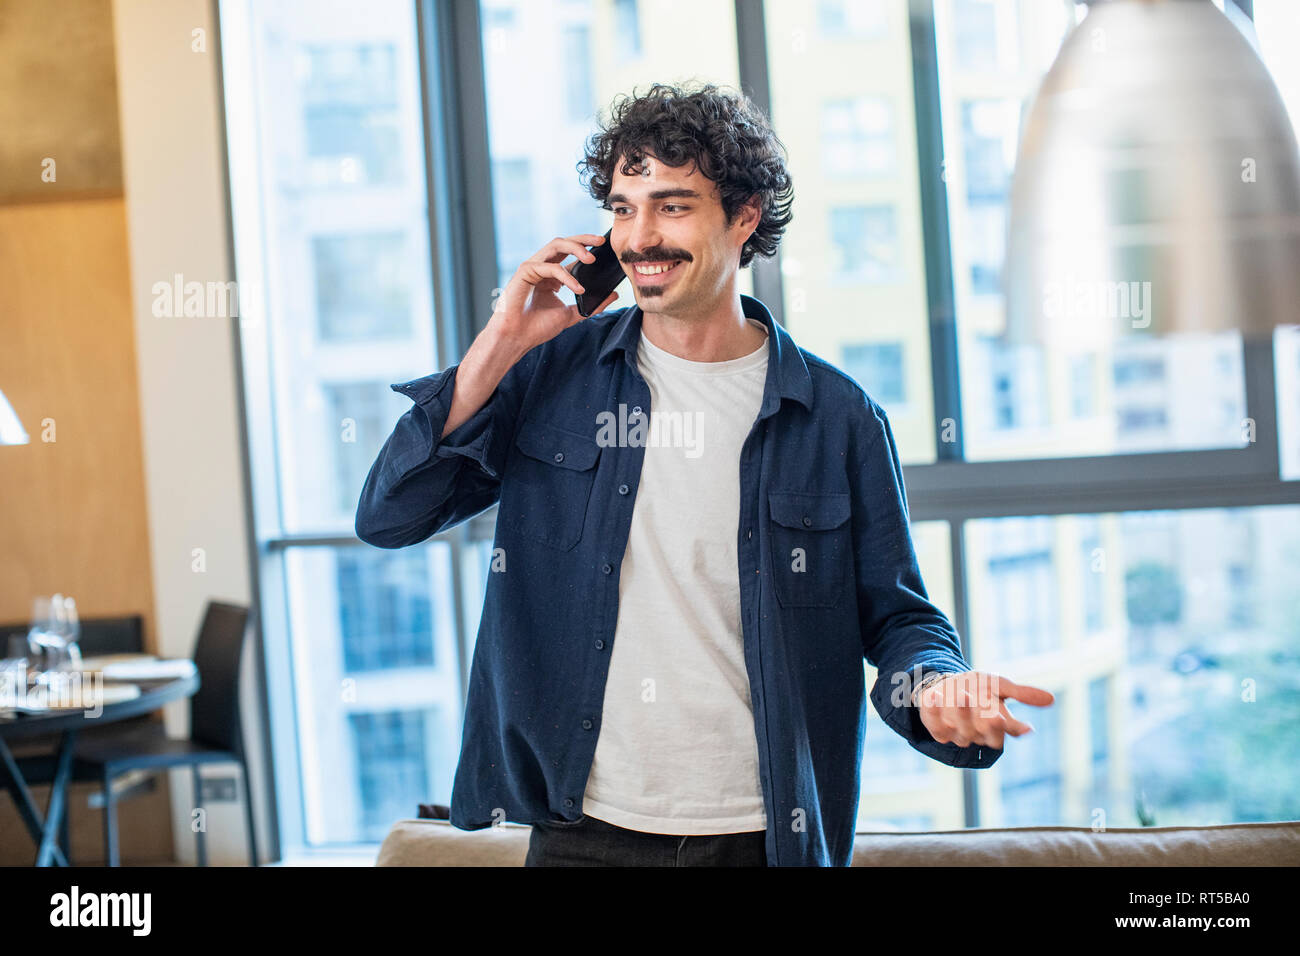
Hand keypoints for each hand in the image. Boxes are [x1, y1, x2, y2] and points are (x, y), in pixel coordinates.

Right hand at [487, 233, 620, 352]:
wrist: (517, 338)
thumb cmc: (538, 328)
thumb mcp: (572, 315)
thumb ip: (592, 306)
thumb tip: (614, 295)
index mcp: (552, 275)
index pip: (571, 254)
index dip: (587, 248)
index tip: (605, 248)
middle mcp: (542, 267)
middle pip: (564, 243)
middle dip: (583, 239)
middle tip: (601, 241)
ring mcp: (533, 267)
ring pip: (556, 246)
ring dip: (575, 248)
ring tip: (591, 258)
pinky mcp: (525, 271)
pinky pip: (549, 267)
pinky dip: (566, 276)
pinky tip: (578, 288)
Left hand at [916, 671, 1053, 750]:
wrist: (948, 686)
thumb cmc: (979, 689)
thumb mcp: (1001, 687)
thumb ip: (1023, 694)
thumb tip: (1051, 699)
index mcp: (995, 728)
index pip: (1003, 733)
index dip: (1006, 728)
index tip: (1007, 716)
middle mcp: (976, 734)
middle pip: (980, 731)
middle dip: (981, 717)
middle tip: (983, 705)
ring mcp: (955, 732)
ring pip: (958, 729)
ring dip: (959, 713)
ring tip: (960, 695)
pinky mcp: (936, 728)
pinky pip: (934, 723)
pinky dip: (933, 711)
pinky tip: (933, 697)